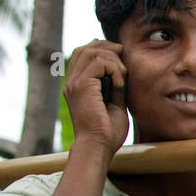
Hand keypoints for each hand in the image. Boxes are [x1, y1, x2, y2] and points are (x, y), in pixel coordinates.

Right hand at [64, 40, 129, 155]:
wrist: (98, 147)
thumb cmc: (107, 133)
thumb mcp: (115, 103)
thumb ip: (115, 86)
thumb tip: (123, 69)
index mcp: (77, 86)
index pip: (82, 55)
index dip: (100, 48)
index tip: (119, 54)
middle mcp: (72, 83)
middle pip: (85, 49)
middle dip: (107, 48)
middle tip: (124, 58)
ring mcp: (74, 83)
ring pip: (92, 52)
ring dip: (113, 60)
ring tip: (122, 78)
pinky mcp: (81, 86)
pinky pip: (99, 63)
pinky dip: (114, 69)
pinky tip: (119, 85)